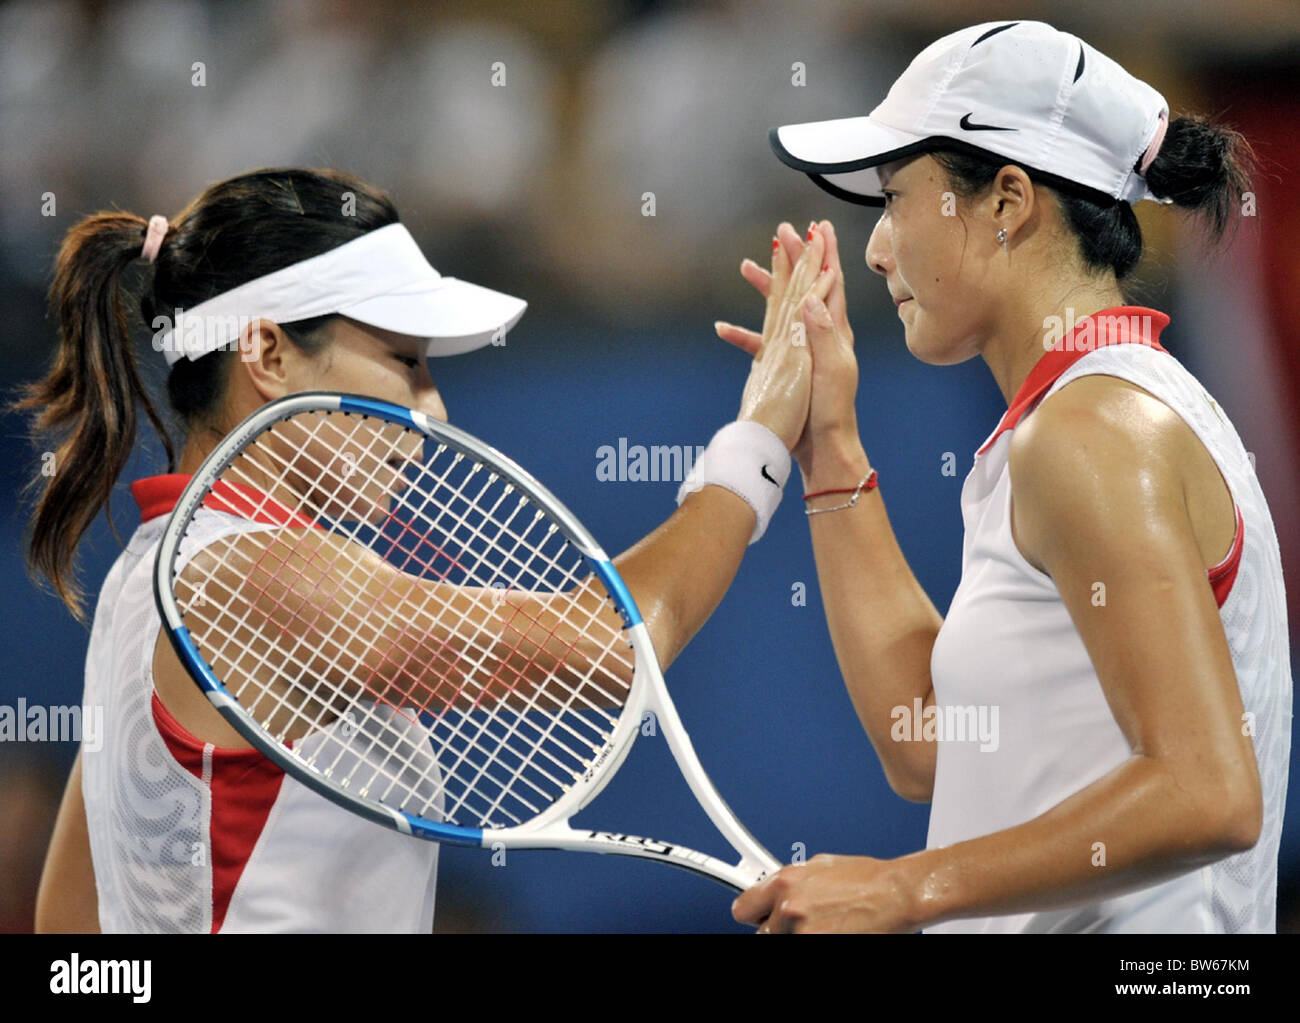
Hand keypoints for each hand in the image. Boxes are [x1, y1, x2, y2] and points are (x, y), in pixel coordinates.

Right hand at [719, 220, 858, 473]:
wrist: (822, 447)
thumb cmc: (829, 412)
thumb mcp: (829, 368)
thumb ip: (820, 332)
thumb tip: (810, 295)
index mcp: (833, 333)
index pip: (828, 283)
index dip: (822, 254)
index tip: (817, 226)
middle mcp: (818, 337)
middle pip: (805, 288)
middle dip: (794, 259)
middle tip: (783, 231)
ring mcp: (801, 353)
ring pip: (782, 310)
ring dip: (765, 288)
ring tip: (743, 266)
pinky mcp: (785, 370)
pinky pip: (763, 341)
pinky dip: (744, 332)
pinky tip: (722, 329)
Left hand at [732, 853, 922, 933]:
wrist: (897, 893)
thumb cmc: (868, 879)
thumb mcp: (820, 866)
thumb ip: (793, 881)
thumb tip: (778, 889)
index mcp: (785, 882)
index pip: (742, 908)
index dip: (754, 913)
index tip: (759, 917)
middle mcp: (789, 907)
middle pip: (763, 932)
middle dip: (779, 927)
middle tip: (804, 922)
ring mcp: (803, 933)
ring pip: (783, 942)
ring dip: (798, 936)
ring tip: (826, 925)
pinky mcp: (818, 946)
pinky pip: (802, 948)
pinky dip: (815, 941)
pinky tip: (835, 931)